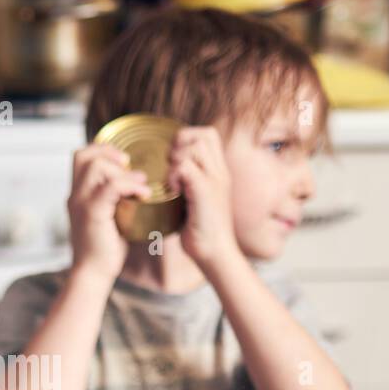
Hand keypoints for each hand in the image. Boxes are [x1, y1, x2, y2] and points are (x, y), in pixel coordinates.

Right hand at [67, 143, 150, 281]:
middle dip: (110, 153)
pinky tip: (144, 195)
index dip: (102, 150)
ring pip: (96, 166)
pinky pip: (111, 187)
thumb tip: (136, 189)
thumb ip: (114, 201)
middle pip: (83, 155)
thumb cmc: (103, 251)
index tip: (123, 163)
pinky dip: (130, 185)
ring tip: (140, 183)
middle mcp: (75, 195)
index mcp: (77, 195)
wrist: (92, 274)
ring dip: (122, 171)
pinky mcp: (92, 213)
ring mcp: (81, 203)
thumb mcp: (108, 218)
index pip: (81, 157)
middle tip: (129, 166)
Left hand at [166, 127, 237, 269]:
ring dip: (177, 159)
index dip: (187, 138)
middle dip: (180, 143)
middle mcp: (220, 172)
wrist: (217, 254)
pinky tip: (172, 191)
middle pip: (204, 135)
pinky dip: (174, 175)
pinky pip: (186, 168)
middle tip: (170, 166)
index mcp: (218, 172)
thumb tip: (168, 176)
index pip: (208, 135)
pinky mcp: (206, 193)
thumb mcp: (196, 201)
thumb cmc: (202, 232)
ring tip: (172, 179)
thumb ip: (188, 184)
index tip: (173, 159)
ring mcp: (215, 181)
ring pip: (196, 147)